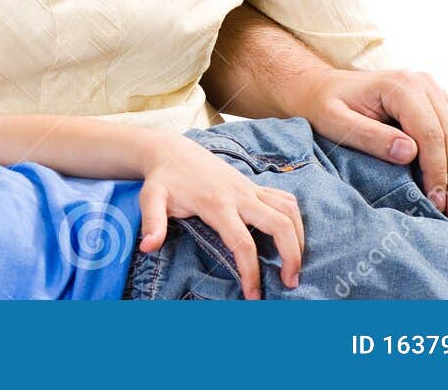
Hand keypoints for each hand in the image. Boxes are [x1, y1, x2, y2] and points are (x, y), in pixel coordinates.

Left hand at [136, 133, 304, 299]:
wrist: (172, 150)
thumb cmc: (163, 179)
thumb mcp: (151, 198)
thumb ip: (152, 222)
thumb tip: (148, 247)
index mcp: (217, 204)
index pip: (243, 243)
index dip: (251, 272)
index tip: (253, 296)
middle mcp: (240, 195)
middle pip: (279, 225)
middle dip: (291, 256)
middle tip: (290, 283)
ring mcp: (249, 188)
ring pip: (289, 210)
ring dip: (299, 238)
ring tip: (295, 265)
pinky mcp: (253, 185)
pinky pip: (284, 199)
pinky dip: (295, 218)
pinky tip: (293, 237)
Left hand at [298, 68, 447, 224]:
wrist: (320, 86)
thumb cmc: (325, 106)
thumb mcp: (336, 123)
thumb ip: (371, 137)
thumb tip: (410, 154)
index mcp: (400, 86)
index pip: (432, 134)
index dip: (439, 171)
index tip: (438, 203)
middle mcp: (423, 83)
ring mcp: (435, 88)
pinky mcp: (440, 98)